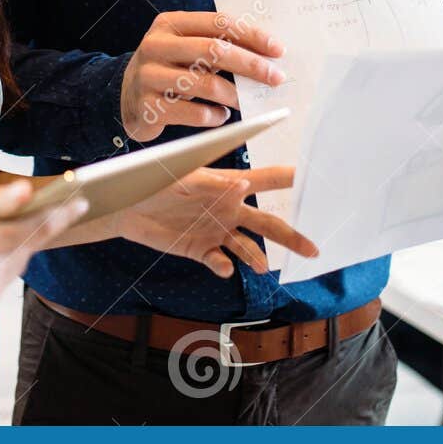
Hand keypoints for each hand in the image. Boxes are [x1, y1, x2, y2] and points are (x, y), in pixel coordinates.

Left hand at [117, 164, 317, 277]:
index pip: (266, 179)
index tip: (318, 183)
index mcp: (228, 184)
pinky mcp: (200, 250)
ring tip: (263, 267)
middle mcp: (228, 209)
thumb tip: (243, 185)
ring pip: (249, 247)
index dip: (291, 180)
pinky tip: (223, 266)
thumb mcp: (181, 176)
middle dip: (291, 235)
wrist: (124, 207)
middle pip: (267, 222)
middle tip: (314, 249)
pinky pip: (220, 262)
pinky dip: (224, 265)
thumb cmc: (153, 180)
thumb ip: (212, 182)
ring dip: (259, 258)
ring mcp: (216, 231)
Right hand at [120, 11, 285, 141]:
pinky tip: (220, 115)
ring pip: (206, 84)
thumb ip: (215, 43)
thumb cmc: (167, 68)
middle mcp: (156, 45)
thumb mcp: (183, 46)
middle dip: (251, 65)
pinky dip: (215, 116)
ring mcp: (149, 76)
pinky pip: (194, 114)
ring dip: (234, 95)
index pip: (218, 22)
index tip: (277, 50)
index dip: (251, 35)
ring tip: (245, 102)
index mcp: (169, 24)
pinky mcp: (149, 107)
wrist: (125, 96)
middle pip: (214, 50)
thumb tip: (266, 54)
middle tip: (275, 78)